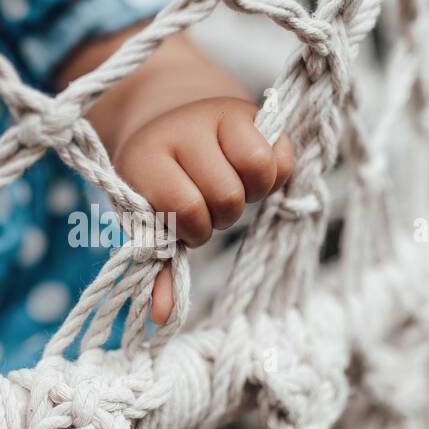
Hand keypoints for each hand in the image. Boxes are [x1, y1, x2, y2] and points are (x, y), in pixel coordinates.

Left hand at [112, 96, 293, 324]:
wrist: (166, 117)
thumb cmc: (159, 182)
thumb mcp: (149, 217)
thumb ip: (158, 265)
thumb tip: (162, 317)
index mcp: (146, 158)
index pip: (186, 208)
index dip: (193, 228)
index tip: (184, 223)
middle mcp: (182, 129)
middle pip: (227, 196)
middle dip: (222, 213)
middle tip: (209, 205)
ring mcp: (219, 114)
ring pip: (258, 172)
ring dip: (252, 192)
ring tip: (233, 187)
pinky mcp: (253, 111)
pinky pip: (282, 154)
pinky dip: (275, 173)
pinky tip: (253, 172)